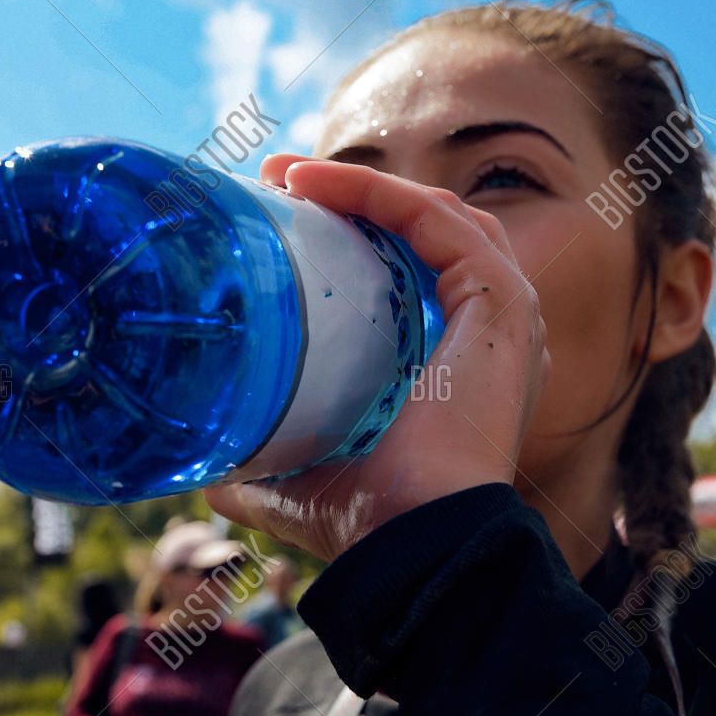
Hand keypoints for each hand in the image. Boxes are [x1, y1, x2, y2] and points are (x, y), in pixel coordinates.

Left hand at [203, 155, 550, 561]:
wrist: (414, 539)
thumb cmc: (370, 520)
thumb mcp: (302, 482)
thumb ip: (264, 466)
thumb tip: (208, 475)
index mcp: (466, 368)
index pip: (424, 273)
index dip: (360, 237)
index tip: (286, 219)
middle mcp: (496, 335)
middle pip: (434, 233)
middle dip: (358, 200)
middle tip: (281, 185)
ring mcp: (508, 314)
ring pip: (440, 214)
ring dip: (362, 186)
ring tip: (289, 176)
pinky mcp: (499, 302)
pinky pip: (434, 220)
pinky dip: (374, 193)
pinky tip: (313, 185)